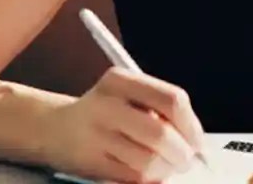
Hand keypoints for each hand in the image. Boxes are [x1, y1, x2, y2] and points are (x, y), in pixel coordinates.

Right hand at [41, 67, 206, 182]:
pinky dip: (147, 178)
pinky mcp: (91, 162)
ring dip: (165, 169)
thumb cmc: (105, 114)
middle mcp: (106, 104)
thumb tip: (197, 143)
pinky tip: (142, 171)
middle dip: (182, 154)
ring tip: (162, 166)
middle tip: (185, 161)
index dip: (192, 125)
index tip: (198, 142)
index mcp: (121, 80)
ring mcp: (96, 134)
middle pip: (162, 134)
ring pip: (150, 161)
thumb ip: (160, 111)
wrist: (54, 128)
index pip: (172, 99)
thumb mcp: (128, 96)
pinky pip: (134, 177)